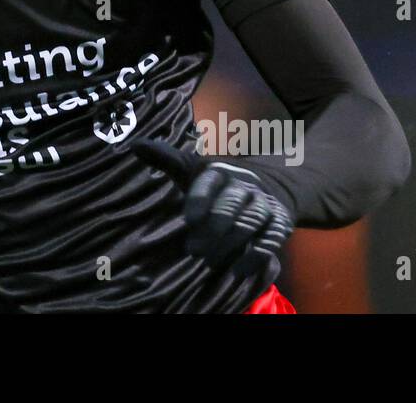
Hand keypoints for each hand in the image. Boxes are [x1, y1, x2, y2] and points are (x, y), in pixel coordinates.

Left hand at [130, 139, 293, 280]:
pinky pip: (271, 240)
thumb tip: (136, 145)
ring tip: (208, 261)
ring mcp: (264, 204)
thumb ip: (167, 160)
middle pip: (231, 204)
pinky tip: (237, 270)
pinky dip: (256, 256)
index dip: (200, 199)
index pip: (210, 182)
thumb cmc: (219, 184)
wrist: (272, 185)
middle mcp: (245, 186)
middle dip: (213, 227)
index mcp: (220, 172)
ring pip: (249, 222)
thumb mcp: (194, 171)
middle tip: (192, 249)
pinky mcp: (279, 224)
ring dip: (230, 243)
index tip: (188, 218)